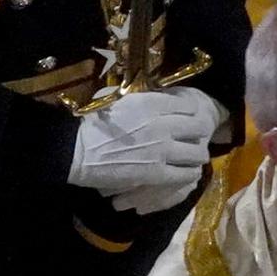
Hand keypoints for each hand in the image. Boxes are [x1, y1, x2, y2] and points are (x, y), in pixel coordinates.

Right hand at [70, 88, 225, 215]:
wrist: (77, 150)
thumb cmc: (95, 125)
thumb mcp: (122, 102)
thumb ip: (147, 102)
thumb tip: (167, 101)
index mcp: (151, 103)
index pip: (189, 105)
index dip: (192, 113)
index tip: (188, 118)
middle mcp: (161, 124)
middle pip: (199, 127)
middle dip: (198, 134)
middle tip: (192, 139)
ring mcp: (162, 150)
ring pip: (198, 153)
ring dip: (195, 156)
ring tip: (188, 158)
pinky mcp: (157, 173)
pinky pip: (187, 175)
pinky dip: (188, 174)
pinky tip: (183, 173)